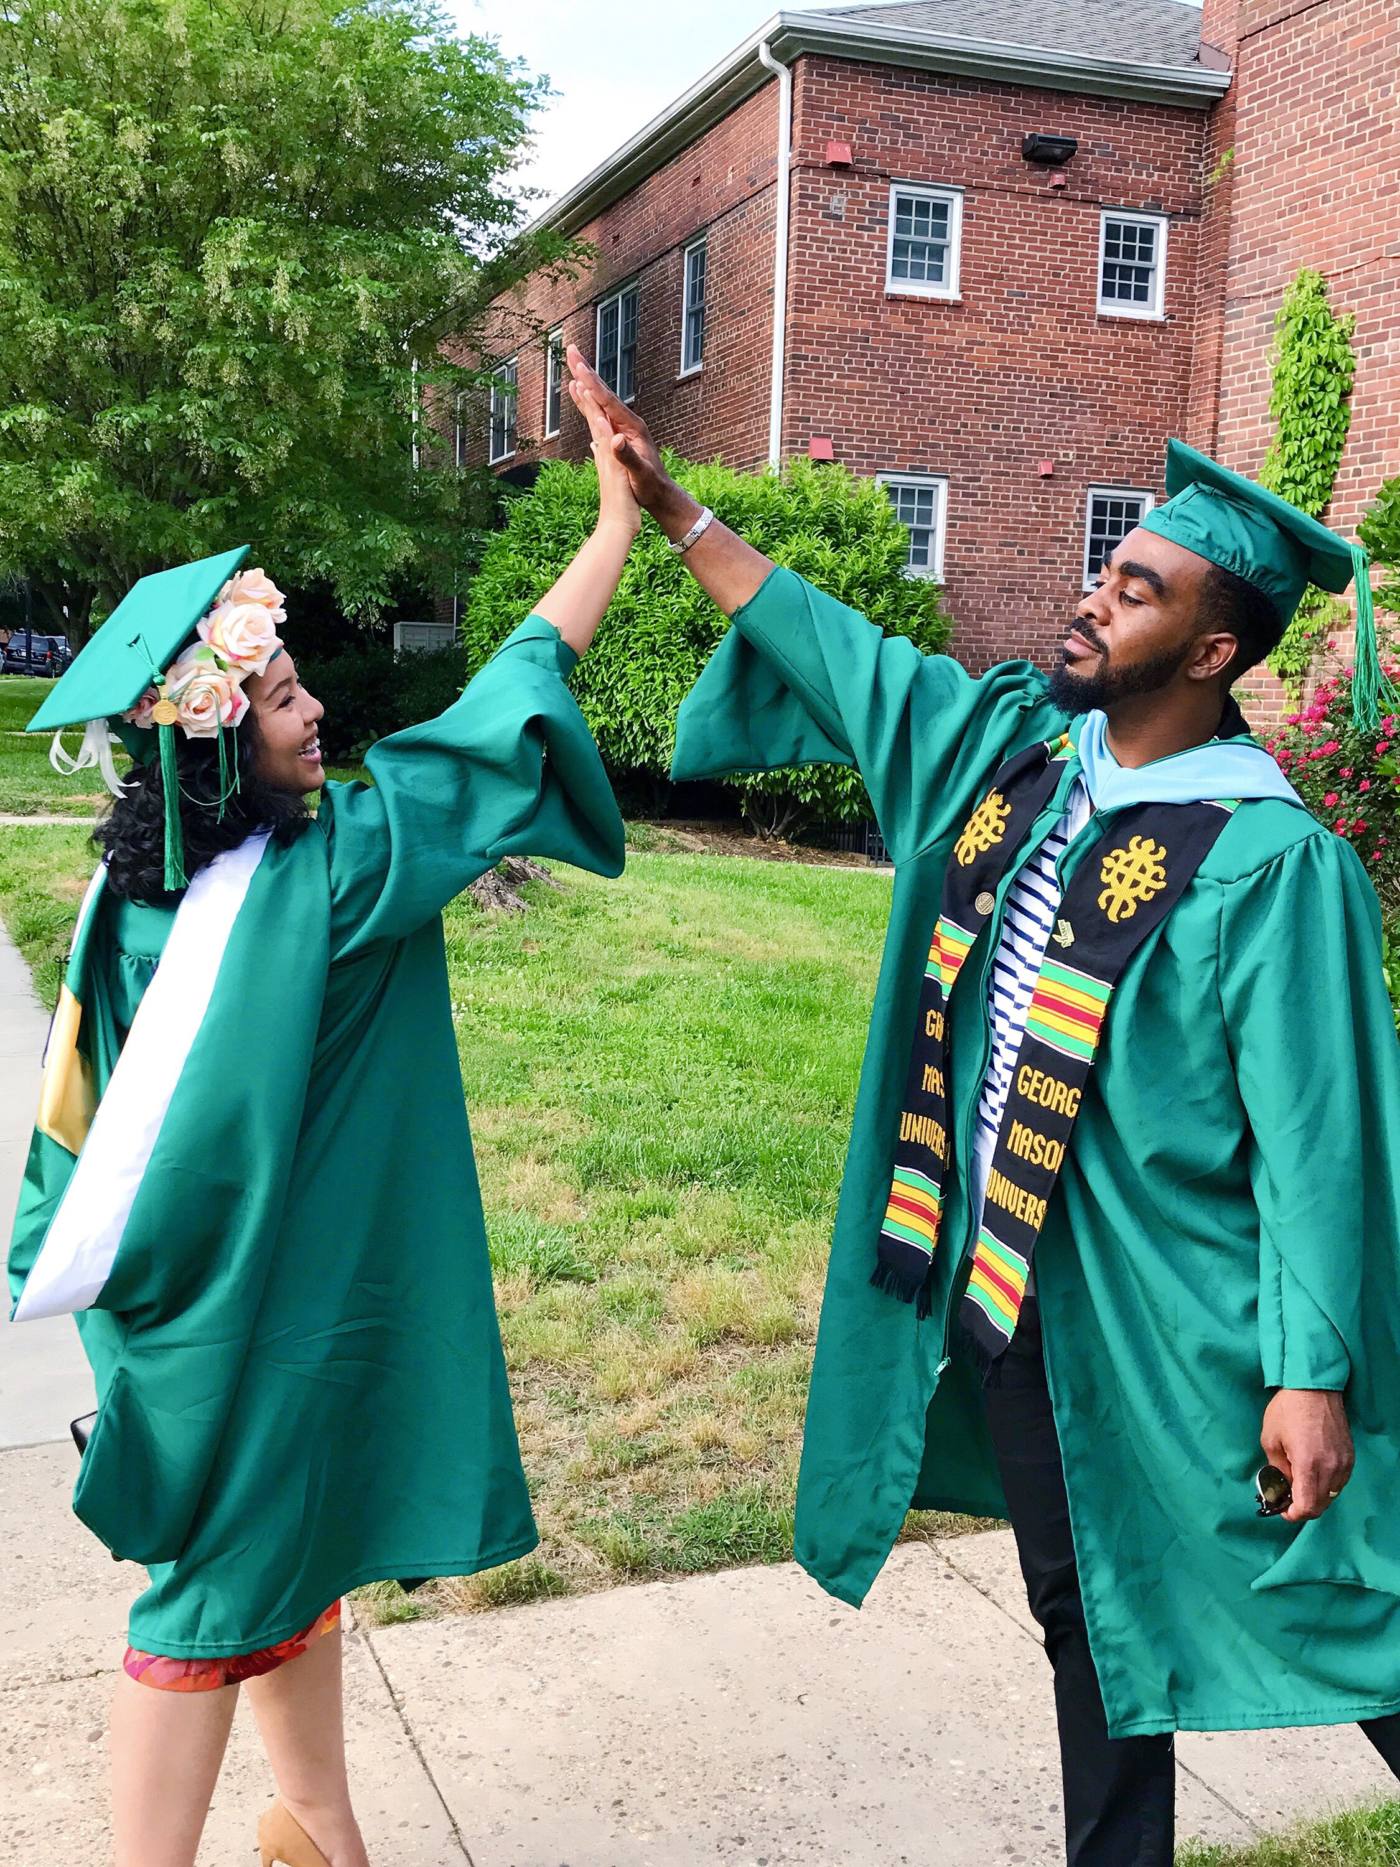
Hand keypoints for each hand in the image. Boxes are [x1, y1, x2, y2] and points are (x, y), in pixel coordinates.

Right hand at [565, 346, 694, 531]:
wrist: (660, 494)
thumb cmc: (650, 486)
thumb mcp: (639, 474)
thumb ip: (627, 457)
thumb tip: (614, 439)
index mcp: (631, 427)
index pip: (607, 400)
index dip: (592, 384)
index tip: (578, 366)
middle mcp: (626, 422)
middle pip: (602, 392)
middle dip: (586, 371)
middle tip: (570, 349)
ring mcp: (622, 427)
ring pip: (600, 399)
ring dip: (586, 382)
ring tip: (573, 366)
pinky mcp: (618, 434)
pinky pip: (599, 412)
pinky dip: (589, 401)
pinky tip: (582, 394)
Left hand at [1261, 1389, 1353, 1521]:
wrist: (1314, 1387)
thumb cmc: (1288, 1410)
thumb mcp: (1271, 1440)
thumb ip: (1278, 1469)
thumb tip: (1282, 1487)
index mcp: (1309, 1464)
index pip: (1307, 1506)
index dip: (1294, 1515)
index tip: (1283, 1510)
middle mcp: (1330, 1467)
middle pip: (1320, 1505)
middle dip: (1302, 1507)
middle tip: (1287, 1499)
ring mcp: (1343, 1462)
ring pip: (1331, 1495)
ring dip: (1315, 1496)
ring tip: (1299, 1483)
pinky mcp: (1349, 1456)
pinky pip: (1339, 1481)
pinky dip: (1326, 1484)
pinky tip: (1313, 1473)